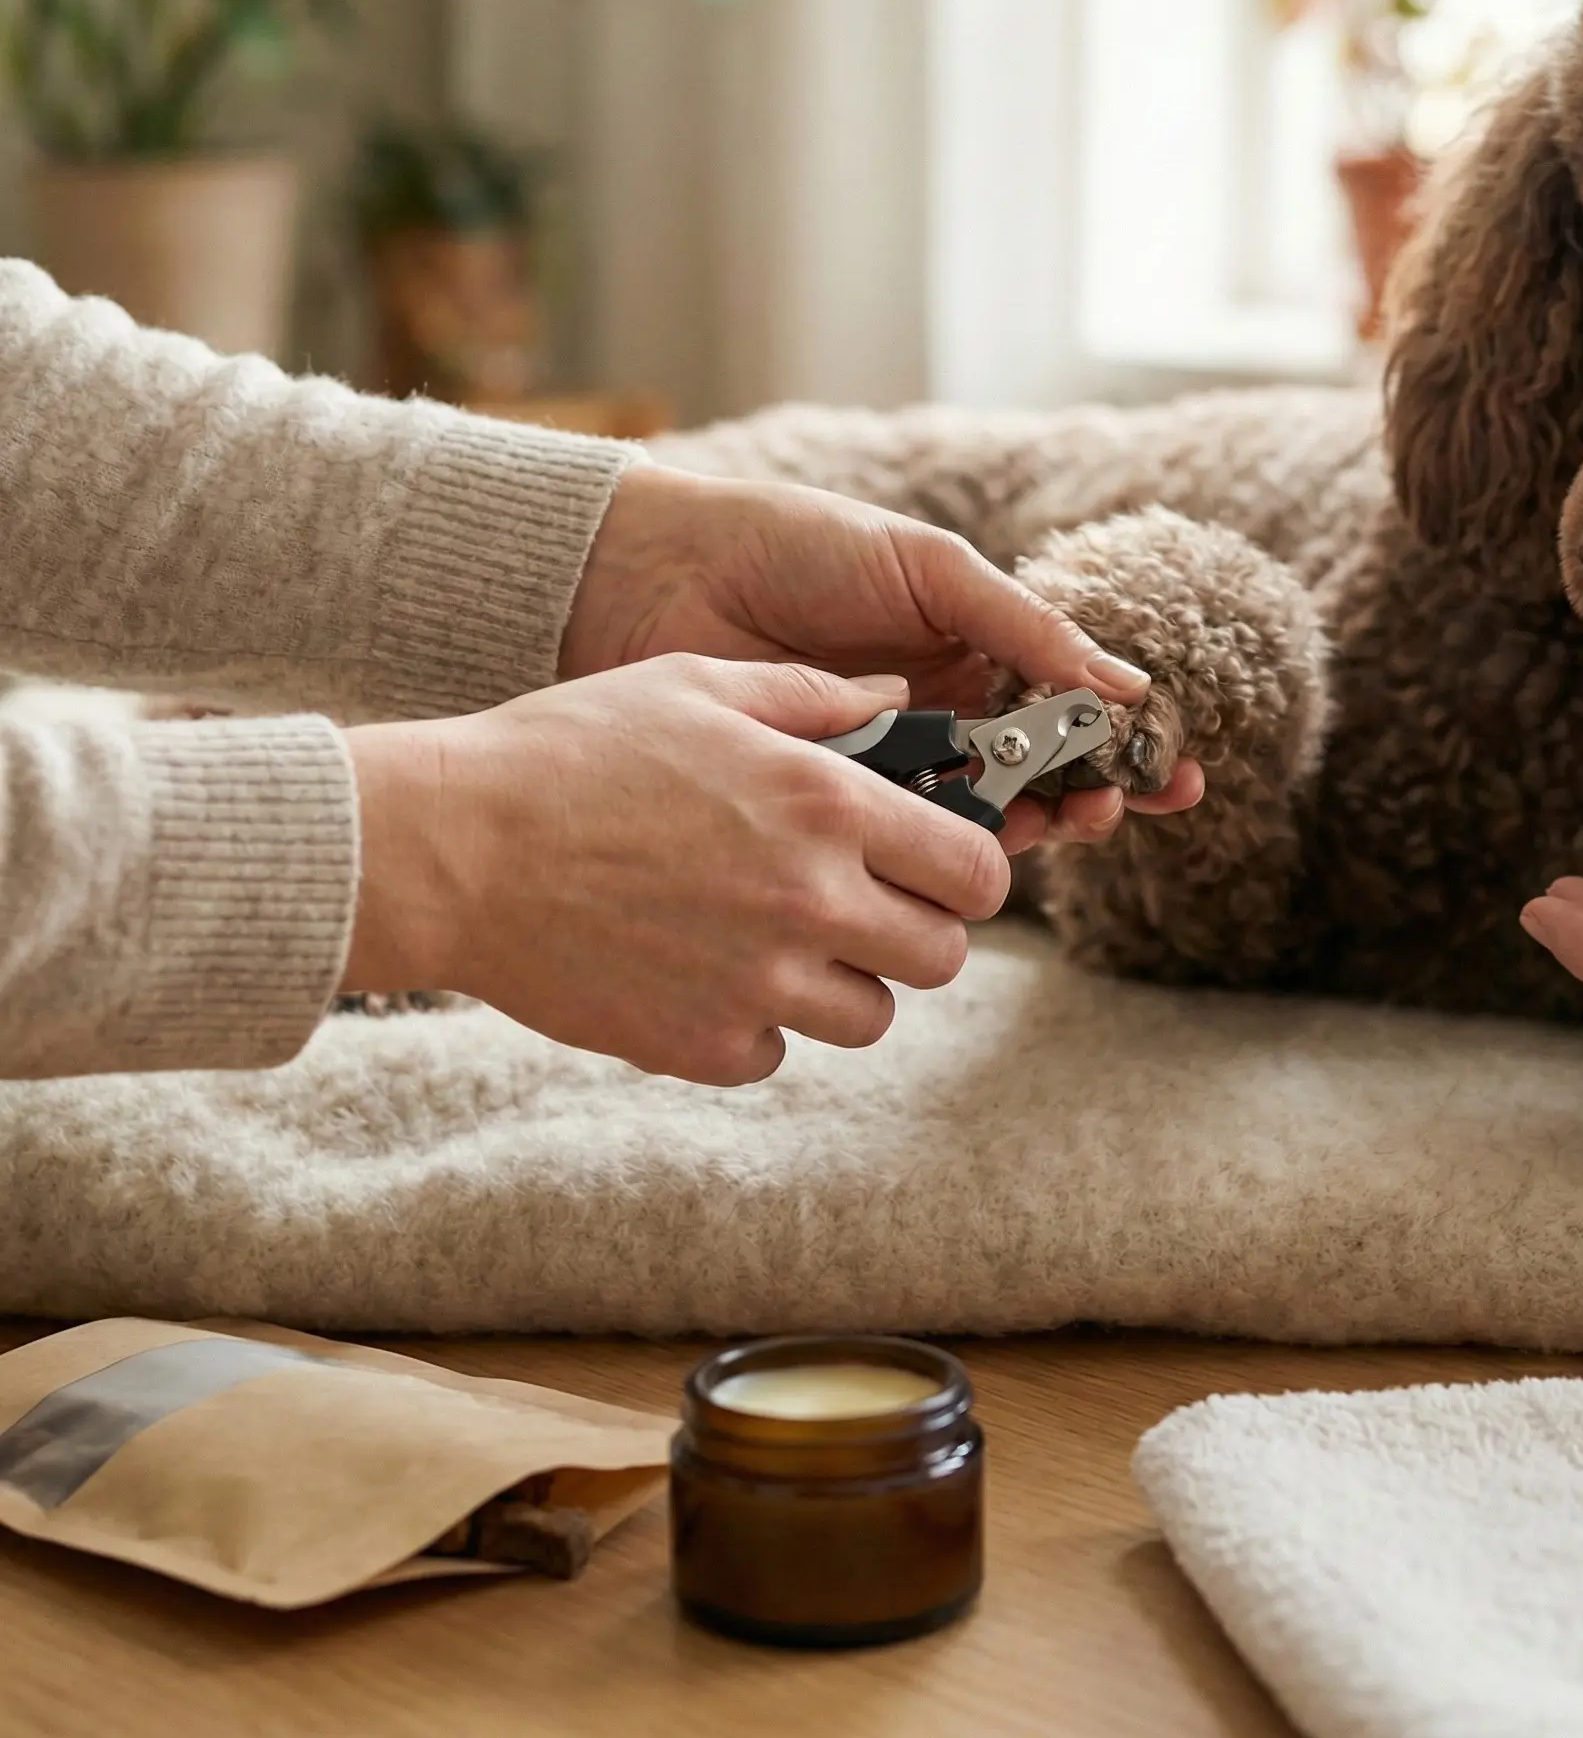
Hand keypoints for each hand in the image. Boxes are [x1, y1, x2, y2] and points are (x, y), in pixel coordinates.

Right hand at [343, 655, 1012, 1083]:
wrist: (453, 848)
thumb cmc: (571, 748)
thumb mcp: (700, 684)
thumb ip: (816, 697)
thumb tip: (899, 703)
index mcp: (825, 803)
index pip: (975, 868)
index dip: (971, 868)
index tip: (943, 864)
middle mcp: (810, 899)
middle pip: (942, 956)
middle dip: (918, 931)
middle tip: (867, 904)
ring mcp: (758, 985)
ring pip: (870, 1016)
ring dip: (843, 981)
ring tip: (779, 937)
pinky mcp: (701, 1046)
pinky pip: (776, 1053)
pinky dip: (755, 1024)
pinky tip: (704, 972)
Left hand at [558, 463, 1203, 850]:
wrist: (661, 578)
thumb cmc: (792, 547)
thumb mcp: (925, 566)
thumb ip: (1021, 623)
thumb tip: (1123, 684)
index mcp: (968, 648)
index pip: (1066, 705)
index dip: (1122, 739)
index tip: (1174, 767)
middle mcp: (940, 714)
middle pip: (1040, 773)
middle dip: (1095, 792)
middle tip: (1128, 803)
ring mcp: (890, 767)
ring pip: (985, 814)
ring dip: (1041, 824)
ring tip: (1078, 818)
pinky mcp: (836, 810)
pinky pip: (911, 839)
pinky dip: (958, 845)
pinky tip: (996, 836)